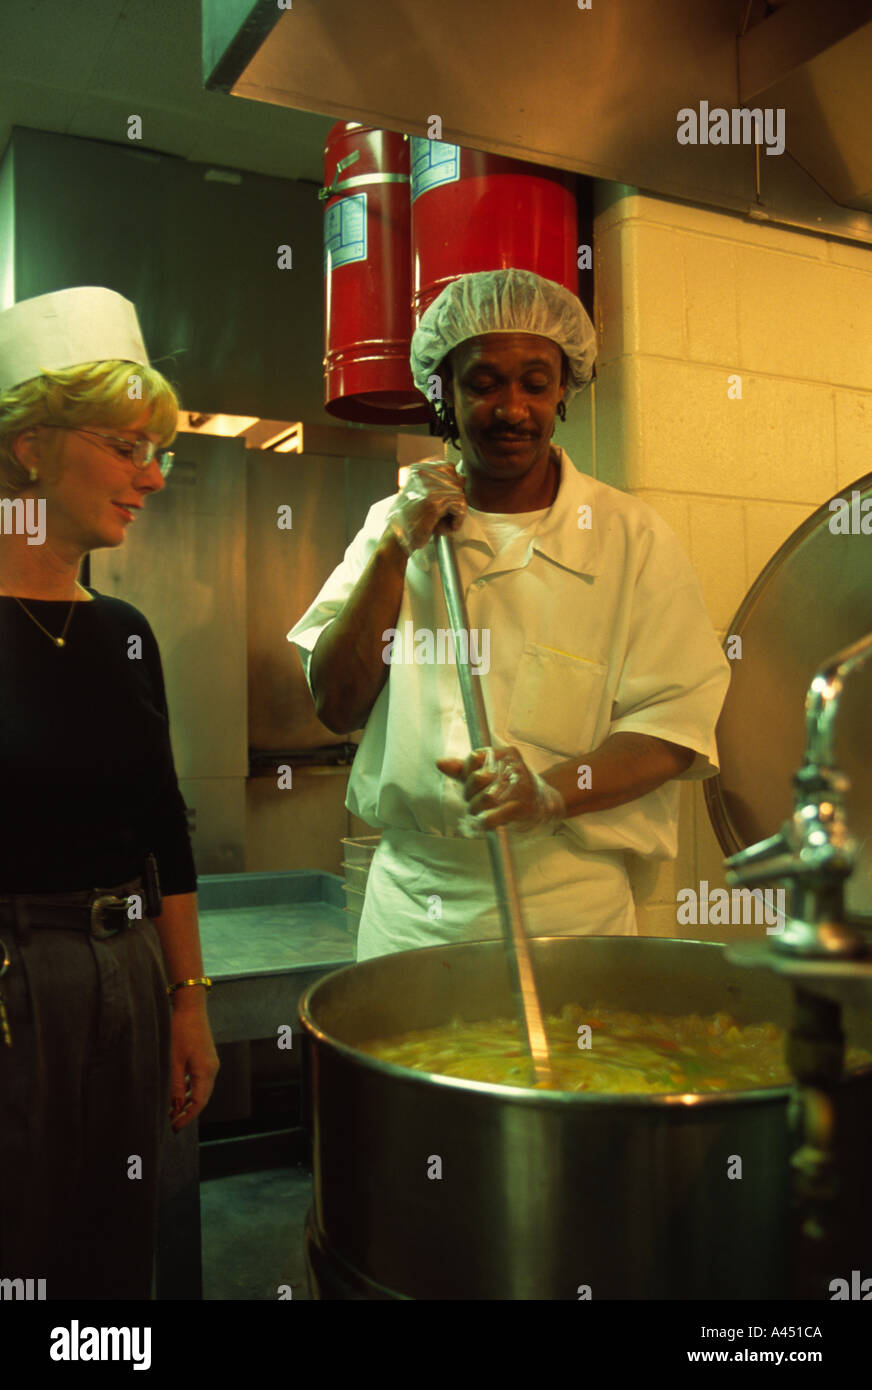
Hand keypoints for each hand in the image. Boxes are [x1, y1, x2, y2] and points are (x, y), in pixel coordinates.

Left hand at [168, 1001, 219, 1132]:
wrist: (191, 1008)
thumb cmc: (180, 1032)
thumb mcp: (173, 1060)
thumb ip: (175, 1084)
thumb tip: (174, 1106)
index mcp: (206, 1071)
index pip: (198, 1103)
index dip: (187, 1117)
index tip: (174, 1128)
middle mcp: (212, 1069)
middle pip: (203, 1098)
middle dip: (188, 1112)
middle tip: (173, 1124)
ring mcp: (211, 1062)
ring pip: (202, 1090)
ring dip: (189, 1102)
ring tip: (174, 1112)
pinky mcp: (207, 1057)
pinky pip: (201, 1080)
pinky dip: (191, 1090)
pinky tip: (179, 1093)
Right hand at [383, 462, 466, 554]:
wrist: (398, 538)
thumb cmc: (413, 520)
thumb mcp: (427, 498)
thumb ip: (444, 486)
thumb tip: (464, 477)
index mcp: (419, 470)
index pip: (449, 469)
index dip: (451, 488)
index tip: (443, 504)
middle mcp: (422, 474)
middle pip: (456, 482)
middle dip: (455, 502)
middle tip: (444, 516)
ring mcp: (427, 487)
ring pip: (459, 495)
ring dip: (456, 513)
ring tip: (445, 522)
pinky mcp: (433, 502)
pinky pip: (459, 506)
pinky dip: (458, 520)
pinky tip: (449, 527)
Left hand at [436, 745, 565, 834]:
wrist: (544, 805)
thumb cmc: (510, 788)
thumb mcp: (487, 775)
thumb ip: (462, 769)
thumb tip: (440, 763)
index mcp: (506, 754)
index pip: (475, 757)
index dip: (466, 774)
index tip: (470, 786)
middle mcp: (515, 767)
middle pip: (478, 778)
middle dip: (469, 794)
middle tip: (472, 802)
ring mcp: (522, 787)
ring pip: (486, 798)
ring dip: (476, 809)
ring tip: (477, 813)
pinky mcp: (524, 807)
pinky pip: (493, 816)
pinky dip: (483, 823)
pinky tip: (483, 823)